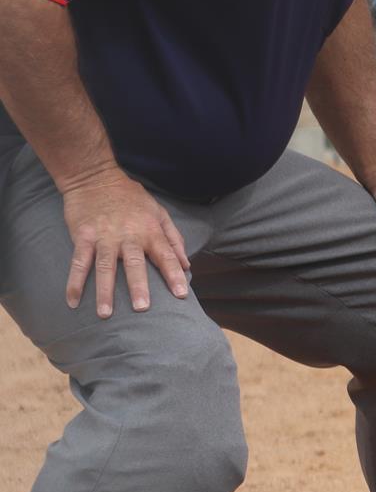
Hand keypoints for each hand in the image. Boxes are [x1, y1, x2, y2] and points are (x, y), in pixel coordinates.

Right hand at [58, 168, 190, 317]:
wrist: (95, 177)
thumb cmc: (131, 197)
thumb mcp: (159, 212)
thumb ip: (174, 239)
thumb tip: (187, 265)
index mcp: (150, 231)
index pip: (166, 256)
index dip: (174, 275)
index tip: (181, 294)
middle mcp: (128, 236)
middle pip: (134, 265)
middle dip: (139, 287)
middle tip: (142, 309)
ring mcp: (104, 237)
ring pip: (105, 268)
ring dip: (105, 291)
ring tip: (105, 314)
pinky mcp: (83, 237)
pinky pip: (78, 263)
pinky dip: (74, 282)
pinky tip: (73, 300)